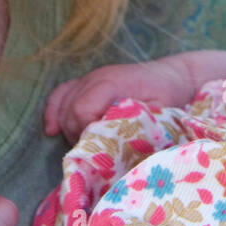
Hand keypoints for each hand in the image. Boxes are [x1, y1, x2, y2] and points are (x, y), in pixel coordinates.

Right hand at [44, 55, 193, 143]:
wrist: (174, 76)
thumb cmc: (169, 96)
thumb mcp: (157, 113)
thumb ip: (133, 125)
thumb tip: (112, 146)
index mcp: (113, 83)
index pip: (81, 109)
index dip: (86, 131)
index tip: (100, 145)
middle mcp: (96, 77)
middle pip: (68, 110)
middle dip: (77, 134)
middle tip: (95, 149)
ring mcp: (90, 78)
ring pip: (62, 104)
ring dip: (67, 127)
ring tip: (85, 143)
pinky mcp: (88, 82)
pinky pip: (61, 93)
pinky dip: (53, 111)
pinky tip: (51, 130)